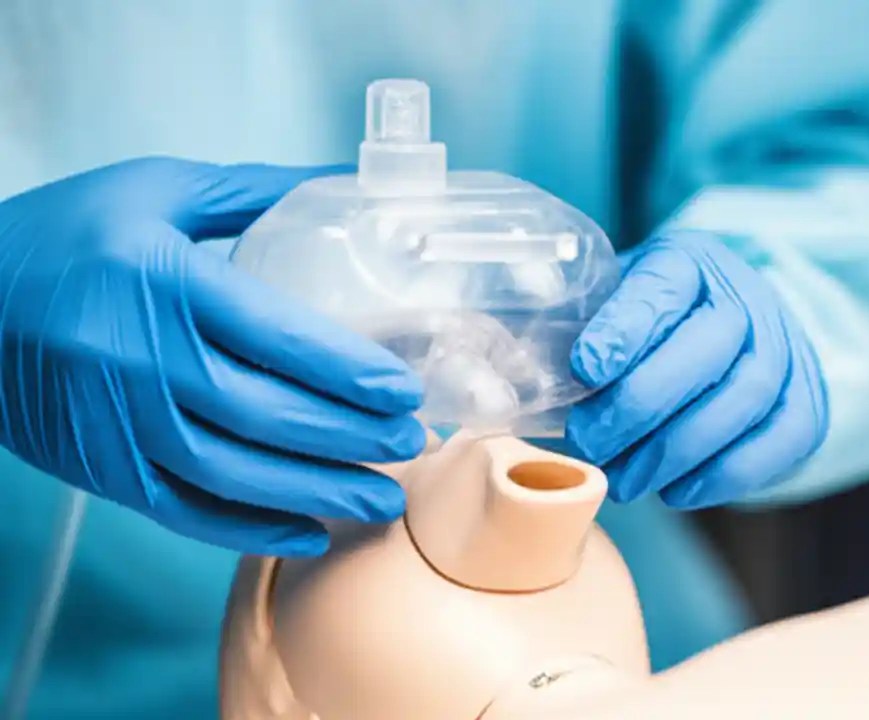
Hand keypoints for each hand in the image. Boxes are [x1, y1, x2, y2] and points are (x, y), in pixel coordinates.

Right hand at [0, 157, 424, 555]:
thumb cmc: (64, 233)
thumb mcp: (155, 189)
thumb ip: (254, 191)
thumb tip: (347, 180)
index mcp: (164, 282)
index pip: (278, 336)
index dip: (350, 371)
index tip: (405, 390)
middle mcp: (140, 358)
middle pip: (267, 413)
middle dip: (351, 437)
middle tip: (410, 445)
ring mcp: (116, 422)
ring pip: (234, 472)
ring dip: (316, 492)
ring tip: (380, 500)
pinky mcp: (99, 467)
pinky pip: (183, 510)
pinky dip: (247, 528)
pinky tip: (306, 533)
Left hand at [566, 230, 827, 507]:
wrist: (732, 337)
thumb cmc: (648, 328)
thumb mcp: (605, 302)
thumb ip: (561, 318)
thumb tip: (511, 347)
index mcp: (688, 261)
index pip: (663, 288)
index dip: (625, 329)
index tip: (585, 370)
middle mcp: (747, 297)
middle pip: (707, 349)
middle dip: (641, 405)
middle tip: (591, 443)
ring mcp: (786, 349)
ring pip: (743, 399)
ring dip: (677, 450)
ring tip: (627, 478)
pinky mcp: (805, 402)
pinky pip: (777, 442)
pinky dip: (724, 475)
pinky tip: (676, 490)